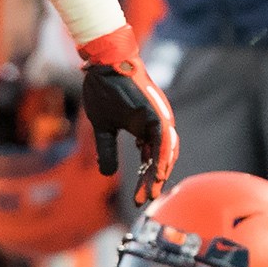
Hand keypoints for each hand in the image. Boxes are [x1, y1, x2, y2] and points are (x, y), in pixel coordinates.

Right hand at [78, 24, 176, 202]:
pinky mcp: (155, 112)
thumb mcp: (103, 128)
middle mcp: (155, 125)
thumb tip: (107, 174)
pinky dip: (162, 156)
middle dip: (152, 181)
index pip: (148, 158)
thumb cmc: (103, 91)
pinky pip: (163, 138)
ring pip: (164, 151)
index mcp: (144, 128)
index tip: (138, 199)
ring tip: (152, 192)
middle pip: (159, 158)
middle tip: (146, 200)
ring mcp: (157, 118)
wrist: (102, 66)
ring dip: (159, 173)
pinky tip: (158, 173)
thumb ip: (107, 150)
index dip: (144, 178)